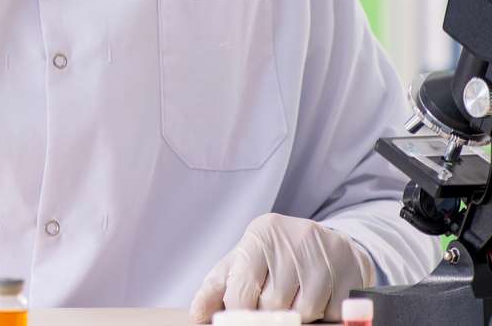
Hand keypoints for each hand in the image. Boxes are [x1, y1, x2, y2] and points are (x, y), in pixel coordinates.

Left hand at [189, 213, 375, 322]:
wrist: (326, 242)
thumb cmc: (274, 256)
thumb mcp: (242, 261)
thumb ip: (217, 286)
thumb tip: (198, 314)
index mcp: (260, 235)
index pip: (242, 291)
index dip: (239, 312)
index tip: (242, 314)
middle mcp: (293, 240)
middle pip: (273, 305)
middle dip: (271, 312)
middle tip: (274, 303)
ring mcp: (326, 255)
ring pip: (304, 312)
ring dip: (298, 315)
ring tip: (296, 297)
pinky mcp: (352, 271)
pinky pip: (333, 313)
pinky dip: (324, 313)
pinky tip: (320, 296)